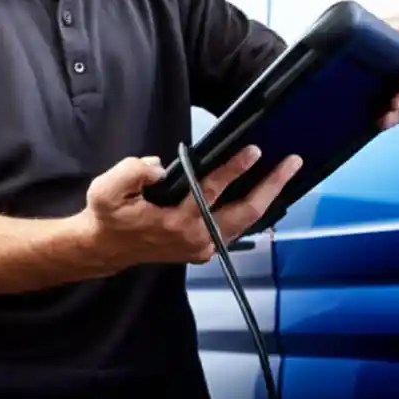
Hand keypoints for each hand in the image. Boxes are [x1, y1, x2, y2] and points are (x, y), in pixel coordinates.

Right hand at [79, 145, 302, 268]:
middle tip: (292, 161)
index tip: (253, 150)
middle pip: (245, 212)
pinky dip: (252, 208)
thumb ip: (131, 173)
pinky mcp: (204, 248)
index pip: (210, 190)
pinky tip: (263, 190)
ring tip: (286, 172)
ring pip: (245, 221)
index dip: (233, 169)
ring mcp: (203, 246)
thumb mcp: (105, 190)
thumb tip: (160, 165)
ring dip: (267, 196)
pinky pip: (235, 226)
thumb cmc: (108, 216)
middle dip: (271, 185)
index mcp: (174, 222)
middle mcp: (196, 237)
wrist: (106, 248)